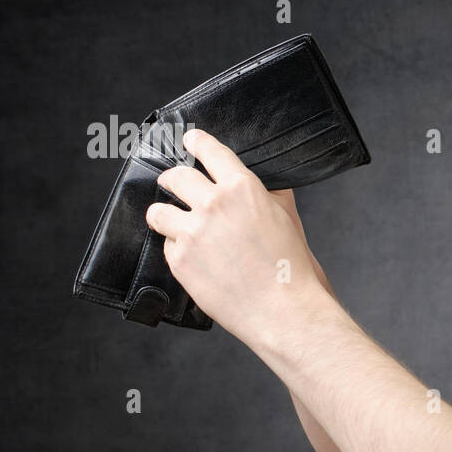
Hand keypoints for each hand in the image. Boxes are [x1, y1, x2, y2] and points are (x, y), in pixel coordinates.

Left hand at [144, 128, 328, 346]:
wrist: (285, 311)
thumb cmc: (293, 270)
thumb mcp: (288, 220)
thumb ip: (271, 195)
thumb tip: (263, 184)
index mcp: (243, 189)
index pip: (210, 151)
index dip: (196, 142)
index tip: (189, 140)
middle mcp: (213, 205)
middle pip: (175, 177)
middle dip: (172, 179)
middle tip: (173, 185)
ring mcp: (192, 233)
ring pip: (158, 211)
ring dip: (165, 215)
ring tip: (175, 225)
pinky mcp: (180, 261)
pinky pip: (166, 245)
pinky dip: (176, 249)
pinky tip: (196, 259)